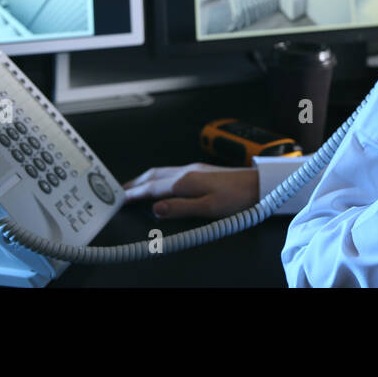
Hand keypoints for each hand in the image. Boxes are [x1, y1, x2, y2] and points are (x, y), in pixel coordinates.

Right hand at [121, 163, 258, 218]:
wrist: (257, 184)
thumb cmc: (237, 198)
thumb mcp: (209, 208)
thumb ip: (181, 208)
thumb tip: (156, 208)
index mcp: (186, 181)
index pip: (153, 187)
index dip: (135, 194)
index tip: (120, 198)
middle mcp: (187, 171)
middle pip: (154, 175)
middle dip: (136, 183)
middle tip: (121, 191)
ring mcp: (194, 168)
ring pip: (162, 171)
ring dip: (146, 178)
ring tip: (135, 186)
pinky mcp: (200, 170)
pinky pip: (171, 172)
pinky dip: (158, 177)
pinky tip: (160, 182)